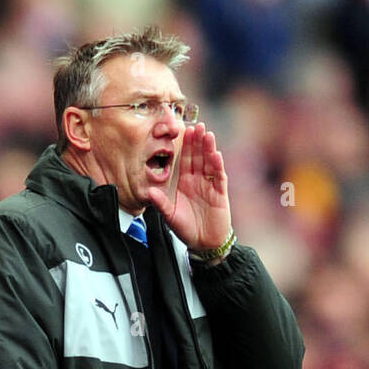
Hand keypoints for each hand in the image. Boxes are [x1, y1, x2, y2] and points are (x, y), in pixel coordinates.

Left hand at [147, 122, 231, 251]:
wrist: (204, 243)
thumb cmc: (186, 229)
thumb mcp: (169, 216)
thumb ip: (160, 203)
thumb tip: (148, 191)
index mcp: (184, 182)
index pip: (184, 159)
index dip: (184, 146)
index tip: (182, 131)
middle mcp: (197, 180)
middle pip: (198, 156)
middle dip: (197, 141)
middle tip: (196, 125)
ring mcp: (210, 184)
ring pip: (209, 162)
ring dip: (208, 148)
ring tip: (207, 134)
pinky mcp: (220, 192)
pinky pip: (219, 176)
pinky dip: (217, 165)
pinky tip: (215, 154)